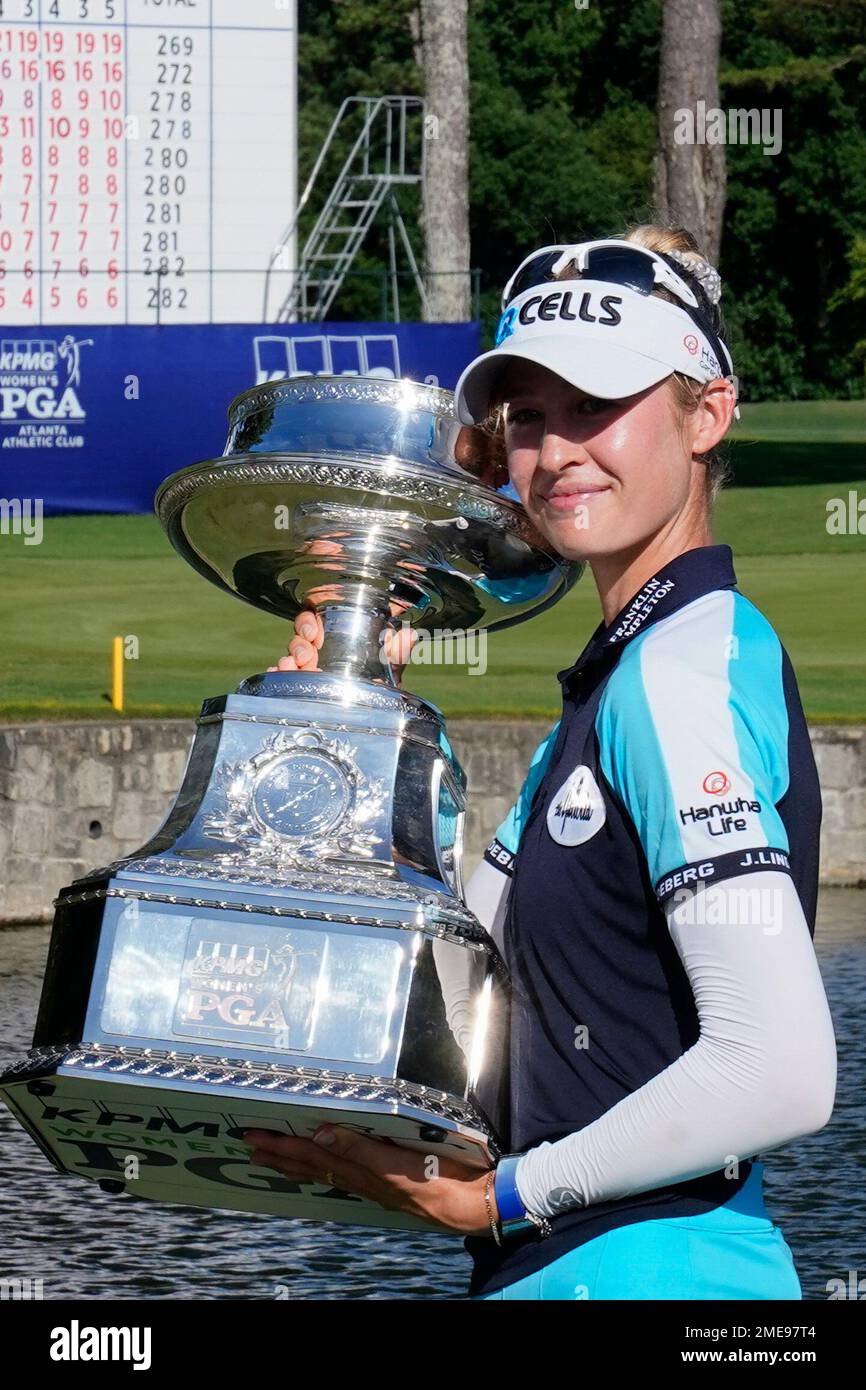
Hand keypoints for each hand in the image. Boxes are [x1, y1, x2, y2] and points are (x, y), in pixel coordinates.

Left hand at [242, 1124, 495, 1235]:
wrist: (477, 1205)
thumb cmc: (443, 1181)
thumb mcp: (400, 1163)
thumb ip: (362, 1148)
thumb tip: (320, 1134)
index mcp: (362, 1170)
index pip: (312, 1155)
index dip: (282, 1146)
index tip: (254, 1137)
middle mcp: (363, 1180)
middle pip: (313, 1166)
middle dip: (281, 1155)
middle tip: (251, 1146)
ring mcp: (376, 1185)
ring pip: (327, 1173)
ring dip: (299, 1164)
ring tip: (275, 1159)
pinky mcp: (390, 1186)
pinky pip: (347, 1177)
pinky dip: (328, 1170)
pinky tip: (326, 1170)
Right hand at [267, 608, 417, 684]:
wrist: (374, 724)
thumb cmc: (377, 691)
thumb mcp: (389, 672)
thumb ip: (396, 654)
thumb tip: (410, 634)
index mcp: (335, 645)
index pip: (315, 625)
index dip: (310, 622)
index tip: (315, 631)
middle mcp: (317, 658)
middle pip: (298, 640)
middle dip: (299, 642)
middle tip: (307, 654)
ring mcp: (305, 676)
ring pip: (288, 659)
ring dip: (288, 658)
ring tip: (294, 666)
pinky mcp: (296, 693)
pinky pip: (279, 681)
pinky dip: (277, 676)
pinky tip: (279, 676)